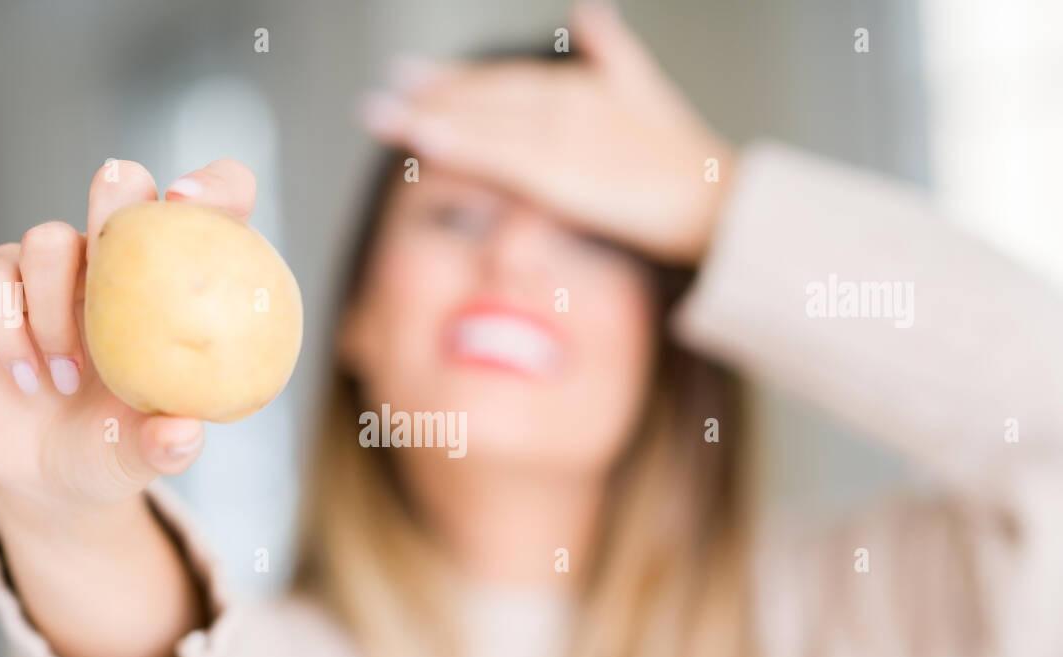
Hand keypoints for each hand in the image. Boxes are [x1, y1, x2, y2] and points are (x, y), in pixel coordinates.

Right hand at [0, 158, 257, 511]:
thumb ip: (167, 444)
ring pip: (48, 239)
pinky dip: (7, 327)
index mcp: (180, 285)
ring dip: (53, 308)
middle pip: (122, 186)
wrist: (50, 475)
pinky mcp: (2, 288)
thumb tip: (183, 433)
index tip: (188, 201)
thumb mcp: (147, 455)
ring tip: (68, 379)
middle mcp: (122, 263)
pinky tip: (29, 378)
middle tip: (108, 259)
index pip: (217, 207)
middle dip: (116, 204)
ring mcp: (59, 271)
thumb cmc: (118, 450)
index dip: (216, 187)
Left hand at [359, 0, 732, 263]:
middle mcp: (566, 104)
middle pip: (486, 98)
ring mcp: (562, 138)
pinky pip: (501, 158)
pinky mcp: (564, 175)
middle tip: (382, 94)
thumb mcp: (645, 88)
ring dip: (431, 117)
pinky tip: (424, 138)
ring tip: (381, 113)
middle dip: (432, 95)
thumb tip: (590, 6)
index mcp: (579, 87)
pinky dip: (461, 145)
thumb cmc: (680, 155)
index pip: (505, 81)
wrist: (714, 198)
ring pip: (485, 125)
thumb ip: (611, 50)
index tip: (410, 77)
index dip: (457, 79)